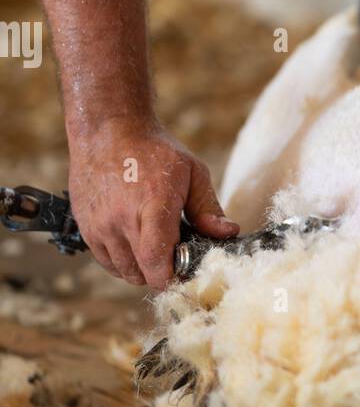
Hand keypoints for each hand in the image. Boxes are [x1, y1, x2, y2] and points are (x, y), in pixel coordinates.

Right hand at [68, 119, 238, 286]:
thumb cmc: (154, 150)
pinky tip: (135, 242)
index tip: (185, 271)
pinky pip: (107, 262)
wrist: (107, 130)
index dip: (172, 276)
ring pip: (124, 271)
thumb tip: (227, 233)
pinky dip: (123, 262)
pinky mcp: (86, 227)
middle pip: (142, 273)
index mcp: (152, 203)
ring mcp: (100, 224)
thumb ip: (208, 207)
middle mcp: (121, 218)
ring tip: (154, 246)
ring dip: (142, 269)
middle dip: (162, 273)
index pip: (156, 260)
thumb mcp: (192, 171)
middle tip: (174, 257)